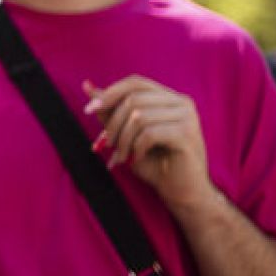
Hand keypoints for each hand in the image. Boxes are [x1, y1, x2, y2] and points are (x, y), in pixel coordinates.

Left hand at [84, 76, 213, 212]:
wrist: (182, 193)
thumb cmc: (154, 163)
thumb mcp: (127, 133)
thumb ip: (112, 111)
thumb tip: (87, 86)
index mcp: (169, 98)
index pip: (135, 83)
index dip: (110, 93)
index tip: (89, 110)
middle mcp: (182, 103)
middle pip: (134, 98)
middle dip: (113, 122)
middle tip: (108, 144)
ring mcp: (187, 118)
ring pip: (139, 116)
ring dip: (122, 138)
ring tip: (121, 155)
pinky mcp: (186, 135)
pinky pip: (149, 133)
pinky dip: (135, 146)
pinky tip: (136, 157)